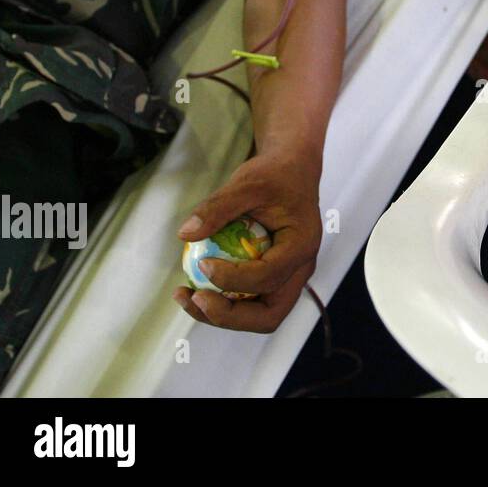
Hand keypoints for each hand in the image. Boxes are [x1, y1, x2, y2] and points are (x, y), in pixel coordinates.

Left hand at [172, 147, 322, 331]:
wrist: (292, 172)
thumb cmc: (275, 175)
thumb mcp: (246, 183)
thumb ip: (217, 208)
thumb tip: (185, 234)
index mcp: (302, 245)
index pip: (269, 276)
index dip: (233, 279)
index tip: (203, 264)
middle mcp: (300, 269)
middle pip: (269, 315)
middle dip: (229, 316)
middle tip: (197, 298)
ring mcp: (288, 277)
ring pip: (259, 315)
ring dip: (222, 315)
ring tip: (187, 297)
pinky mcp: (274, 277)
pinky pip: (251, 302)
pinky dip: (224, 303)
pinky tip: (195, 287)